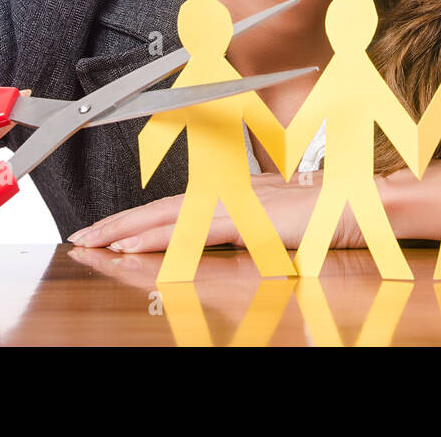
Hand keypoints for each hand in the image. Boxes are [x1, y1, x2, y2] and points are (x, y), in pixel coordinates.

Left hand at [67, 170, 363, 252]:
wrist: (358, 201)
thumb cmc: (327, 209)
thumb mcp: (282, 219)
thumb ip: (253, 222)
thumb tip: (230, 233)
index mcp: (233, 193)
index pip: (176, 205)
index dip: (140, 216)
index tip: (111, 228)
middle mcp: (226, 194)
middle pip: (160, 208)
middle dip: (118, 223)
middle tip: (83, 236)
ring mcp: (231, 205)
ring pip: (165, 218)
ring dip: (125, 231)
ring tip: (93, 242)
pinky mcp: (239, 220)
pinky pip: (186, 231)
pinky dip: (154, 238)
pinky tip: (129, 247)